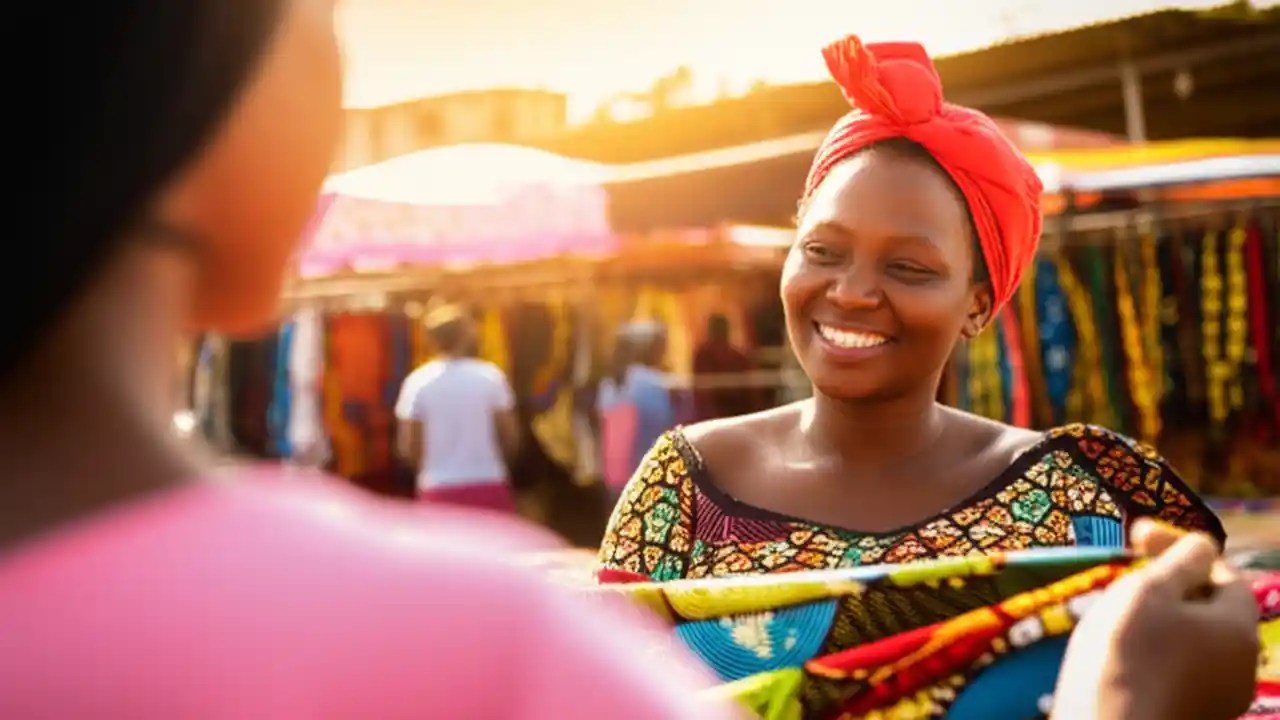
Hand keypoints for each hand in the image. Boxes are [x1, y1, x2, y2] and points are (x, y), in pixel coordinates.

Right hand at [1053, 520, 1259, 719]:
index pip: (1224, 572)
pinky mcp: (1189, 716)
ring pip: (1190, 641)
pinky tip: (1117, 654)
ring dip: (1158, 620)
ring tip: (1114, 613)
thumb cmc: (1128, 654)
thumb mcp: (1150, 591)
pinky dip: (1152, 653)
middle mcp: (1240, 665)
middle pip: (1209, 609)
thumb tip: (1201, 545)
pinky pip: (1176, 671)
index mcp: (1238, 628)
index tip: (1137, 535)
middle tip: (1124, 575)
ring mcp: (1217, 698)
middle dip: (1169, 586)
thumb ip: (1180, 561)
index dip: (1182, 548)